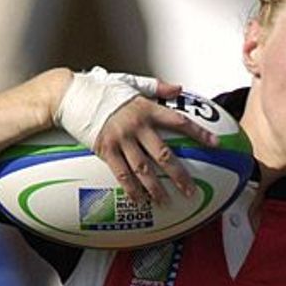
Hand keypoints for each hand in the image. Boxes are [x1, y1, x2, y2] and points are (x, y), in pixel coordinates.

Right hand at [92, 82, 217, 204]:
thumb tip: (177, 88)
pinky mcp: (105, 150)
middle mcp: (136, 125)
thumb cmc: (101, 89)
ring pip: (144, 169)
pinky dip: (132, 190)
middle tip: (191, 191)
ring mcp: (120, 139)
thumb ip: (156, 87)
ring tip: (167, 202)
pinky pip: (122, 174)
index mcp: (146, 108)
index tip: (215, 145)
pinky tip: (141, 201)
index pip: (179, 121)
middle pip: (164, 154)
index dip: (199, 133)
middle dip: (179, 175)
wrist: (69, 94)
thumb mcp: (131, 82)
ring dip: (157, 189)